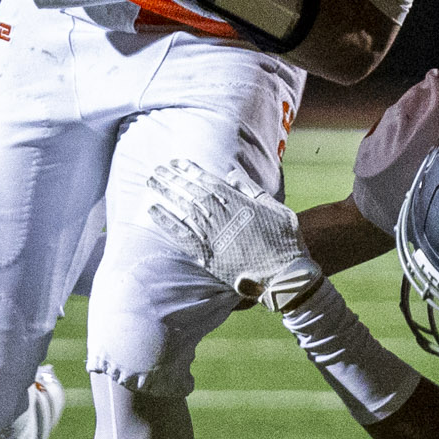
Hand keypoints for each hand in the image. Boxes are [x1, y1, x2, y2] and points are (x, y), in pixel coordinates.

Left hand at [144, 157, 321, 310]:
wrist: (284, 277)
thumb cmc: (286, 242)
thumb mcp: (277, 210)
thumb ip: (254, 191)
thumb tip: (232, 176)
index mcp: (240, 203)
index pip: (209, 182)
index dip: (191, 170)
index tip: (176, 162)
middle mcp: (223, 217)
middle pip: (192, 192)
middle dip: (174, 178)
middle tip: (157, 168)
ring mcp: (213, 236)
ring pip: (184, 209)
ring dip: (166, 193)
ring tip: (152, 181)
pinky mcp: (207, 256)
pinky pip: (181, 235)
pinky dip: (167, 221)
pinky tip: (153, 210)